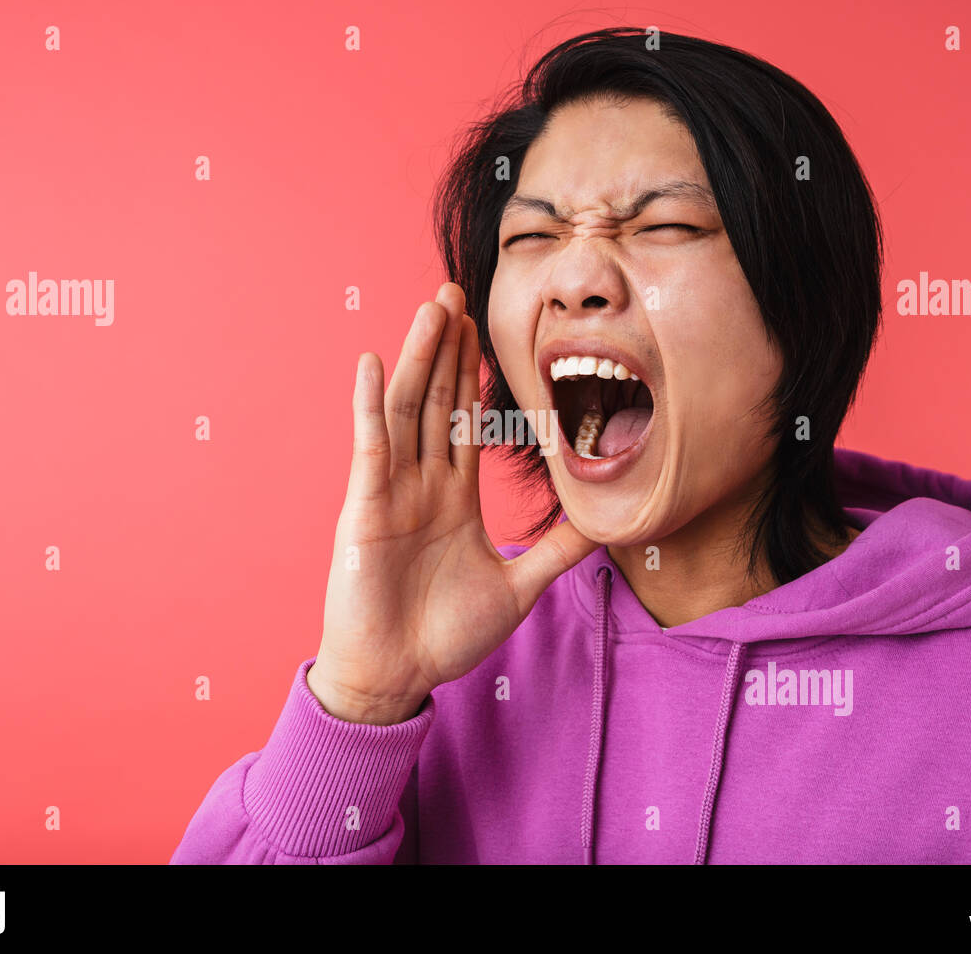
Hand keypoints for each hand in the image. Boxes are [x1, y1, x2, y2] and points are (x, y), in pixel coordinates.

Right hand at [307, 282, 597, 723]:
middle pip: (435, 401)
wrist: (397, 677)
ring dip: (418, 357)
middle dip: (448, 348)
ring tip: (431, 307)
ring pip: (407, 410)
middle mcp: (421, 485)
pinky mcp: (364, 508)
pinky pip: (369, 447)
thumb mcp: (519, 588)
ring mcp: (390, 492)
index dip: (474, 376)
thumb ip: (556, 551)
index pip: (466, 422)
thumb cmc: (445, 637)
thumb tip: (605, 524)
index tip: (486, 332)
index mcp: (452, 498)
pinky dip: (369, 404)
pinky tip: (372, 361)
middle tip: (458, 292)